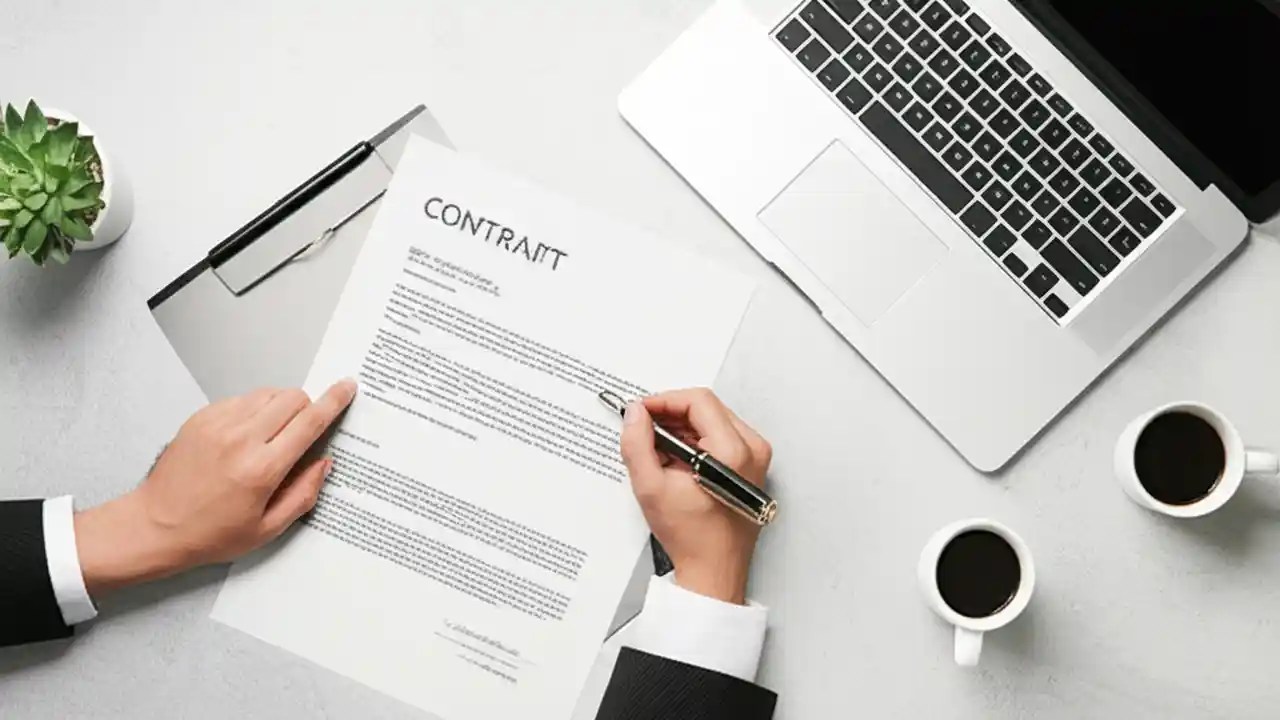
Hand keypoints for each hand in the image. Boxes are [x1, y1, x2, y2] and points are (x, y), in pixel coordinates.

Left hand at [73, 380, 357, 596]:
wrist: (153, 526)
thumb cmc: (208, 534)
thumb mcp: (267, 529)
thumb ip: (303, 494)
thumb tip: (323, 464)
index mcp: (262, 469)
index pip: (309, 422)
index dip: (334, 402)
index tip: (346, 388)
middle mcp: (241, 440)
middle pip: (292, 398)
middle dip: (307, 407)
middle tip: (304, 430)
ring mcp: (218, 425)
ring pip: (267, 393)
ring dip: (281, 406)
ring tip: (273, 434)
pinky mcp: (201, 418)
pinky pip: (241, 399)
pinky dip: (253, 409)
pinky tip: (246, 434)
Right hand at [619, 388, 771, 604]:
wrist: (714, 569)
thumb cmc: (692, 537)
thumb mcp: (651, 488)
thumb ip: (637, 444)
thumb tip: (635, 414)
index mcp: (733, 452)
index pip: (698, 401)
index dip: (664, 400)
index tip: (642, 411)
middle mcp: (752, 449)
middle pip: (707, 407)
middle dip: (672, 414)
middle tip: (646, 429)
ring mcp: (756, 457)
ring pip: (713, 420)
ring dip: (683, 428)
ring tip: (660, 451)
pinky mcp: (752, 465)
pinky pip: (722, 436)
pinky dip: (696, 440)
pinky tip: (677, 460)